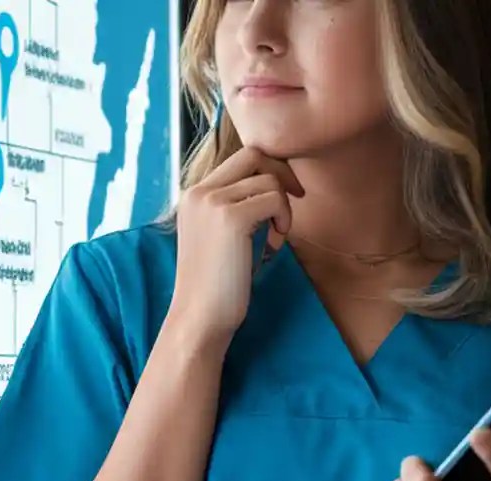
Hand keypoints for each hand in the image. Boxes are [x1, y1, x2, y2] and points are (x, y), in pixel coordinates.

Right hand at [170, 147, 303, 340]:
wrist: (199, 317)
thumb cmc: (216, 285)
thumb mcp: (220, 236)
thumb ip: (235, 208)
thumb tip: (273, 186)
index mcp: (193, 195)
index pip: (240, 159)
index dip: (268, 172)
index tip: (284, 197)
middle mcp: (198, 192)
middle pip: (253, 154)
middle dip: (282, 174)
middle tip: (296, 200)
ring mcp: (212, 202)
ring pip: (268, 180)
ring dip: (282, 207)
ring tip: (275, 238)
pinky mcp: (230, 218)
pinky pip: (274, 200)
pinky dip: (282, 219)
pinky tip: (274, 245)